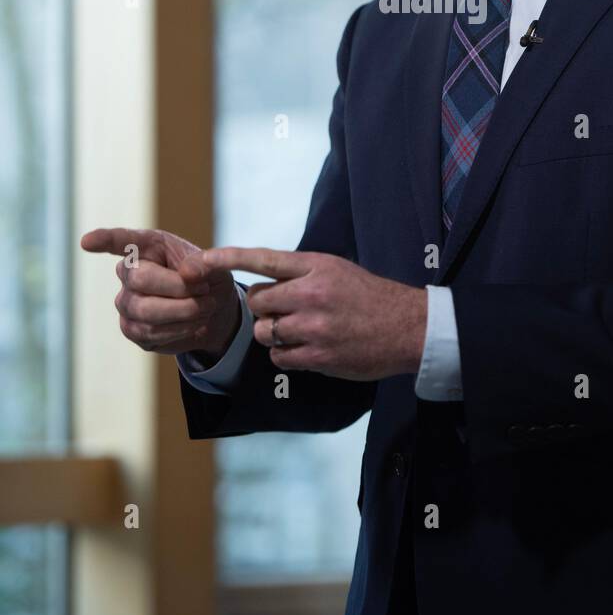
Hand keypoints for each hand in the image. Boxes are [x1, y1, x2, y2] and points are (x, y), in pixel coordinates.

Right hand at [80, 226, 240, 358]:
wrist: (214, 311)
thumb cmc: (208, 278)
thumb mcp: (214, 264)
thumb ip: (204, 263)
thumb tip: (187, 272)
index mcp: (148, 246)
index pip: (122, 240)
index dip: (104, 240)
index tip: (87, 242)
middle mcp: (129, 272)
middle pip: (139, 279)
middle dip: (179, 288)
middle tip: (205, 289)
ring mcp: (126, 302)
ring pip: (146, 310)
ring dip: (185, 311)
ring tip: (206, 306)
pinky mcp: (131, 329)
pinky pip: (151, 332)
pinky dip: (180, 329)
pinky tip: (193, 323)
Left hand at [180, 247, 427, 380]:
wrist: (407, 327)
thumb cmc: (369, 297)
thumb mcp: (337, 270)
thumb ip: (301, 273)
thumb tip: (264, 281)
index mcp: (317, 267)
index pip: (264, 259)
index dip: (229, 257)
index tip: (202, 260)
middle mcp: (312, 294)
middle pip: (258, 300)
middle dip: (265, 307)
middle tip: (286, 310)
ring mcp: (314, 327)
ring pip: (264, 332)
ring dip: (273, 333)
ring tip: (298, 330)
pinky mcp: (318, 357)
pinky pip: (279, 357)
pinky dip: (286, 355)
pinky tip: (308, 348)